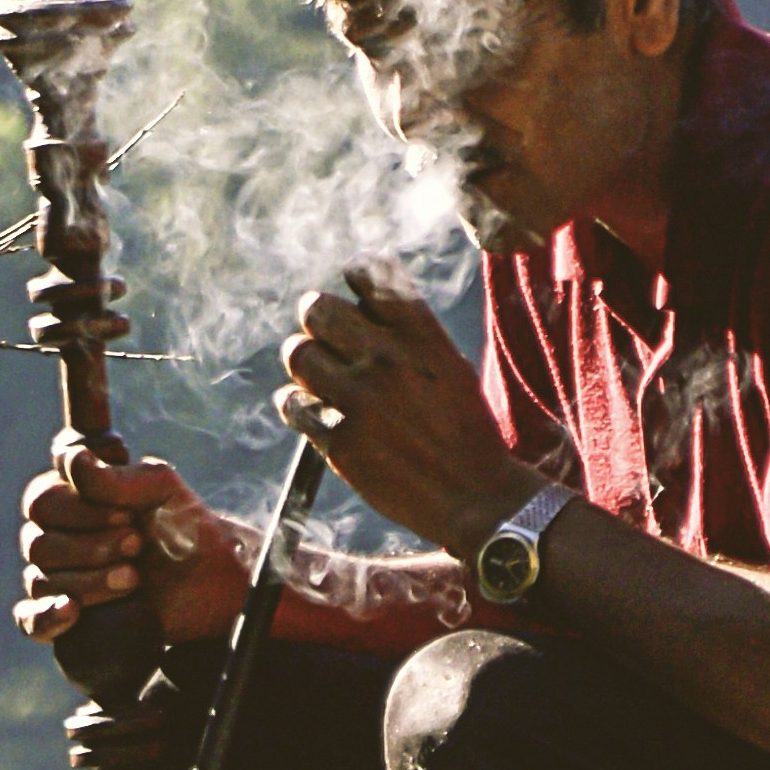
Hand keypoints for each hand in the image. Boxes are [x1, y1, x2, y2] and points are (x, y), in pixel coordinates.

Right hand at [15, 444, 252, 644]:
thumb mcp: (164, 492)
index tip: (127, 510)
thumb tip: (71, 461)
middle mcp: (59, 527)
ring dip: (90, 578)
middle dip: (90, 538)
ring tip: (133, 578)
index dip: (80, 502)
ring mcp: (56, 572)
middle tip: (136, 543)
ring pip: (41, 574)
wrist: (213, 584)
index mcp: (79, 489)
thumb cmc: (188, 529)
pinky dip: (46, 615)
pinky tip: (72, 611)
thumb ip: (120, 478)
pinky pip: (30, 619)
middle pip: (39, 528)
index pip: (48, 487)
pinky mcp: (63, 616)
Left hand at [277, 269, 547, 552]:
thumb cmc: (464, 430)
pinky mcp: (341, 440)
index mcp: (420, 335)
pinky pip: (294, 405)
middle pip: (318, 310)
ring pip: (298, 354)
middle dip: (315, 320)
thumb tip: (358, 308)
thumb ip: (408, 335)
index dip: (352, 278)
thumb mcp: (450, 366)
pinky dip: (295, 404)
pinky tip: (310, 410)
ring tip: (314, 377)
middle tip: (321, 338)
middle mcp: (388, 359)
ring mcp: (361, 399)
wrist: (475, 494)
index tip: (350, 293)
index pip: (367, 275)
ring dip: (301, 362)